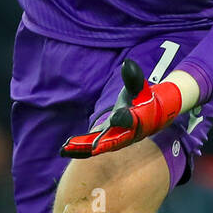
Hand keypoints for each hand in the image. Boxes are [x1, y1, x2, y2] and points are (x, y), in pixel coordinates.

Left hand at [61, 59, 182, 158]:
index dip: (123, 118)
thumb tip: (128, 63)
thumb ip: (133, 77)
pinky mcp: (104, 138)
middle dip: (99, 143)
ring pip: (98, 145)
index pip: (129, 119)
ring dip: (83, 148)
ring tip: (65, 149)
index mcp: (137, 120)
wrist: (148, 115)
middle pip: (112, 139)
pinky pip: (91, 144)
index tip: (116, 116)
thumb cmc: (143, 99)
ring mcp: (114, 137)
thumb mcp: (139, 87)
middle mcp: (125, 133)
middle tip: (88, 147)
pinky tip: (64, 148)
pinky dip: (80, 147)